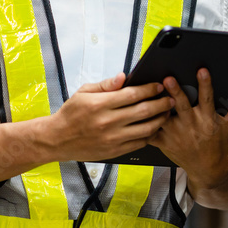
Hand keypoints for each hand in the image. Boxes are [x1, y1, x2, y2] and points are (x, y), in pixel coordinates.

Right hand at [43, 72, 175, 161]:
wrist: (57, 139)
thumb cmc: (71, 114)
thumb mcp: (84, 92)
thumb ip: (105, 85)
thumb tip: (124, 76)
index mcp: (100, 104)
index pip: (132, 95)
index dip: (149, 89)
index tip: (159, 85)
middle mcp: (108, 122)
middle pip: (143, 111)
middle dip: (161, 103)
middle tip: (170, 98)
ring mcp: (112, 139)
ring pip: (145, 129)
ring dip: (160, 120)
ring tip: (166, 112)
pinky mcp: (114, 151)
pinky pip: (139, 143)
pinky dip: (150, 135)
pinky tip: (155, 127)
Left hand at [147, 69, 227, 186]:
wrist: (209, 170)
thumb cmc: (222, 144)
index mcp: (208, 119)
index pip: (207, 98)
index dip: (205, 84)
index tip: (202, 70)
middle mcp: (191, 126)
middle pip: (182, 105)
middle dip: (175, 91)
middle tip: (168, 79)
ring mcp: (176, 135)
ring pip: (163, 118)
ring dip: (156, 106)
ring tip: (148, 93)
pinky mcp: (165, 143)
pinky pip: (151, 132)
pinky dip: (144, 123)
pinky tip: (138, 111)